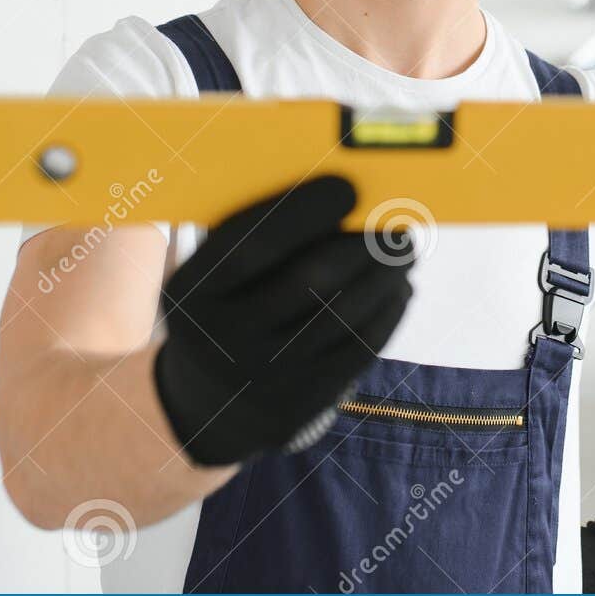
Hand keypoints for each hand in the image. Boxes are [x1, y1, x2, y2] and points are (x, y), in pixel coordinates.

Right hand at [153, 175, 413, 466]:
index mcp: (190, 295)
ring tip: (404, 253)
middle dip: (364, 247)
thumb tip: (343, 191)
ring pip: (344, 317)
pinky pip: (358, 351)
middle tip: (398, 225)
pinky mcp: (300, 407)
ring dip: (385, 277)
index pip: (251, 247)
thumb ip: (257, 237)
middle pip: (310, 282)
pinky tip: (399, 290)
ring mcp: (262, 379)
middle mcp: (221, 342)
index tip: (348, 188)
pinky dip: (388, 314)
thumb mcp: (213, 279)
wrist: (207, 407)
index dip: (303, 213)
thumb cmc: (225, 311)